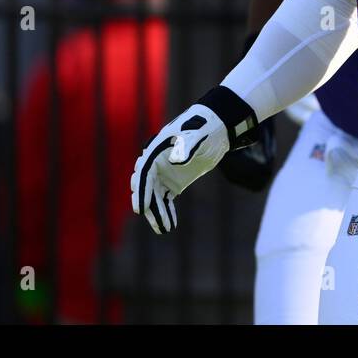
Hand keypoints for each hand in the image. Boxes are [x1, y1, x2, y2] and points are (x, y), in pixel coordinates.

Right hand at [131, 102, 231, 233]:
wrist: (216, 128)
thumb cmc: (205, 128)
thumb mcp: (198, 135)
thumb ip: (187, 145)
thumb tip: (175, 159)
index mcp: (156, 150)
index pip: (144, 173)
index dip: (141, 191)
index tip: (140, 209)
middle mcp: (156, 163)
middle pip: (147, 188)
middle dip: (149, 206)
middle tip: (157, 224)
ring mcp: (164, 173)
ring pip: (155, 197)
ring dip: (158, 213)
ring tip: (164, 230)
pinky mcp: (173, 181)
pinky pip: (164, 199)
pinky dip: (166, 211)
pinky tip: (169, 225)